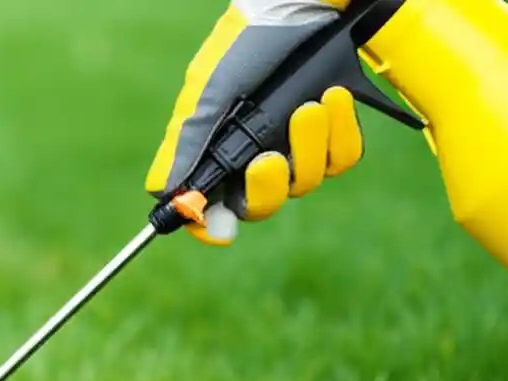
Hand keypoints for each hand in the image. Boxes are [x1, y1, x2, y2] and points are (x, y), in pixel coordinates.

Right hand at [146, 0, 363, 245]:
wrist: (298, 9)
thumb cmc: (244, 47)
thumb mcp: (208, 95)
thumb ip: (188, 146)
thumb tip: (165, 196)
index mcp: (217, 153)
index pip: (209, 207)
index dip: (211, 225)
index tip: (222, 231)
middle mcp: (253, 157)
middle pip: (260, 206)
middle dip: (267, 187)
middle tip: (268, 158)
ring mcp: (295, 148)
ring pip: (304, 182)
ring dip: (308, 145)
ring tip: (310, 104)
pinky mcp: (333, 134)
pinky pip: (341, 159)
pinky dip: (339, 134)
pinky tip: (332, 99)